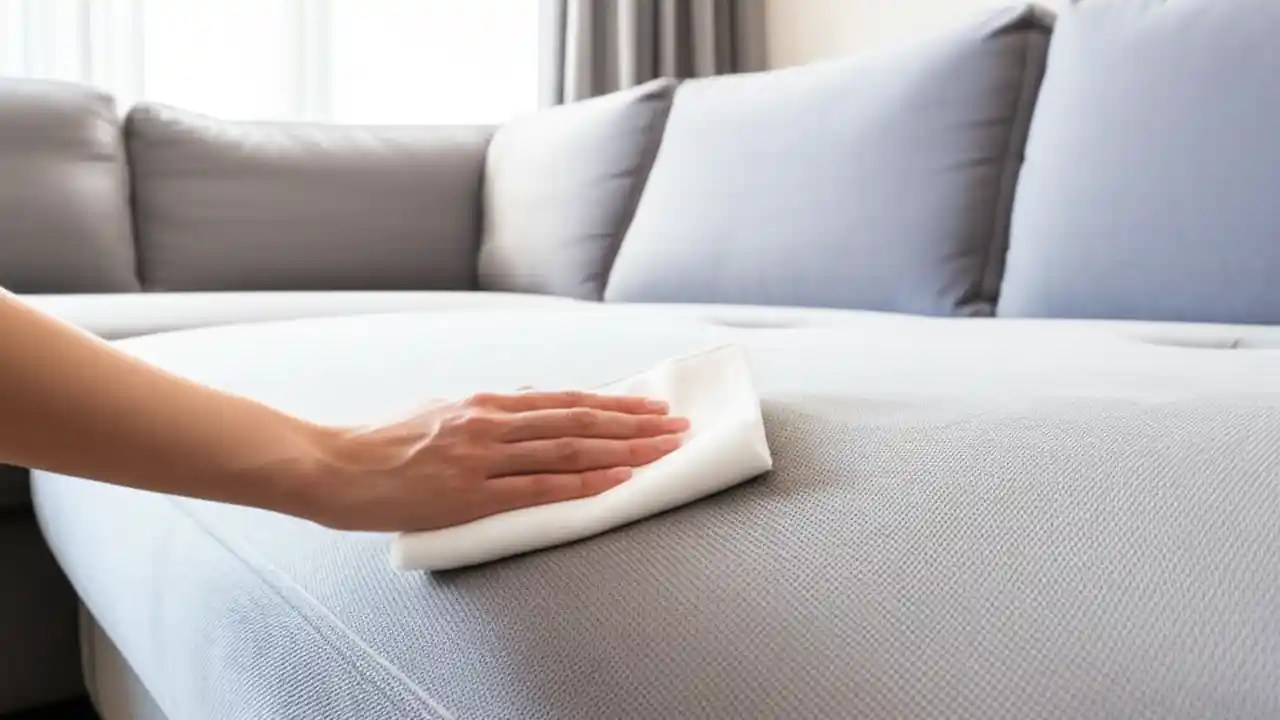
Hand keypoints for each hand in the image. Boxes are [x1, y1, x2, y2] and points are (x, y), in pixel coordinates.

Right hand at [302, 391, 687, 531]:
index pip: (568, 401)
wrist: (336, 467)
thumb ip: (491, 408)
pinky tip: (616, 480)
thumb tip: (533, 397)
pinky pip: (537, 489)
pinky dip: (583, 484)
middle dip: (635, 424)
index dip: (617, 404)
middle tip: (678, 428)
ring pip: (568, 450)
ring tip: (663, 451)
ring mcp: (482, 458)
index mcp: (487, 403)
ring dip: (623, 450)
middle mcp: (492, 422)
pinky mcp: (468, 495)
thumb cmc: (387, 440)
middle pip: (580, 421)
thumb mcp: (442, 409)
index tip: (654, 408)